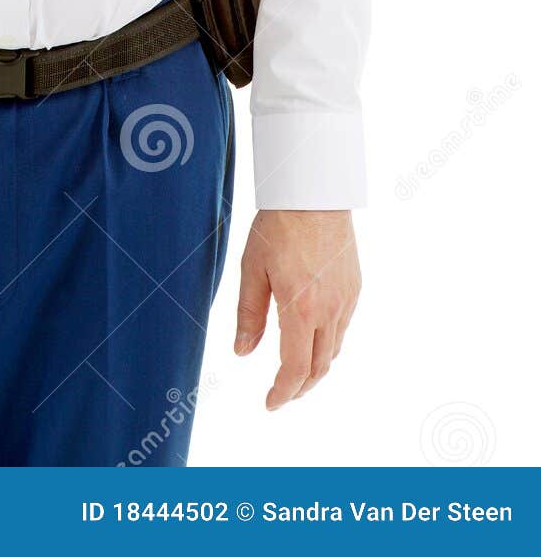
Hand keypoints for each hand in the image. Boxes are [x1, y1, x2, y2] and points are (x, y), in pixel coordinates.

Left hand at [234, 210, 360, 408]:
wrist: (315, 193)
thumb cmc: (278, 226)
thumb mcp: (251, 268)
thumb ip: (249, 314)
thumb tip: (243, 353)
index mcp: (301, 309)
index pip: (295, 369)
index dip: (283, 393)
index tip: (270, 404)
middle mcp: (329, 310)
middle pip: (319, 368)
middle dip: (299, 388)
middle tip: (282, 395)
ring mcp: (346, 300)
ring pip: (334, 350)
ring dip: (316, 369)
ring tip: (296, 374)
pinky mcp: (355, 288)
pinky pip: (343, 328)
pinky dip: (328, 345)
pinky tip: (314, 340)